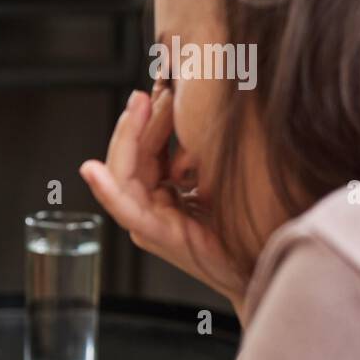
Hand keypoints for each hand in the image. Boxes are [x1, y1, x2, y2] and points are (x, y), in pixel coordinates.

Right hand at [79, 86, 247, 310]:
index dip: (145, 122)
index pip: (142, 152)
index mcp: (161, 195)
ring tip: (137, 110)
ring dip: (125, 139)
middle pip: (127, 160)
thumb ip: (196, 156)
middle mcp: (149, 208)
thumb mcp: (217, 179)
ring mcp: (148, 223)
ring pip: (121, 177)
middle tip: (144, 95)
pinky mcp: (155, 235)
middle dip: (133, 124)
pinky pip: (125, 210)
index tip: (153, 93)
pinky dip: (106, 191)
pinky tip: (94, 172)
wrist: (265, 266)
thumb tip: (193, 115)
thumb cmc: (247, 227)